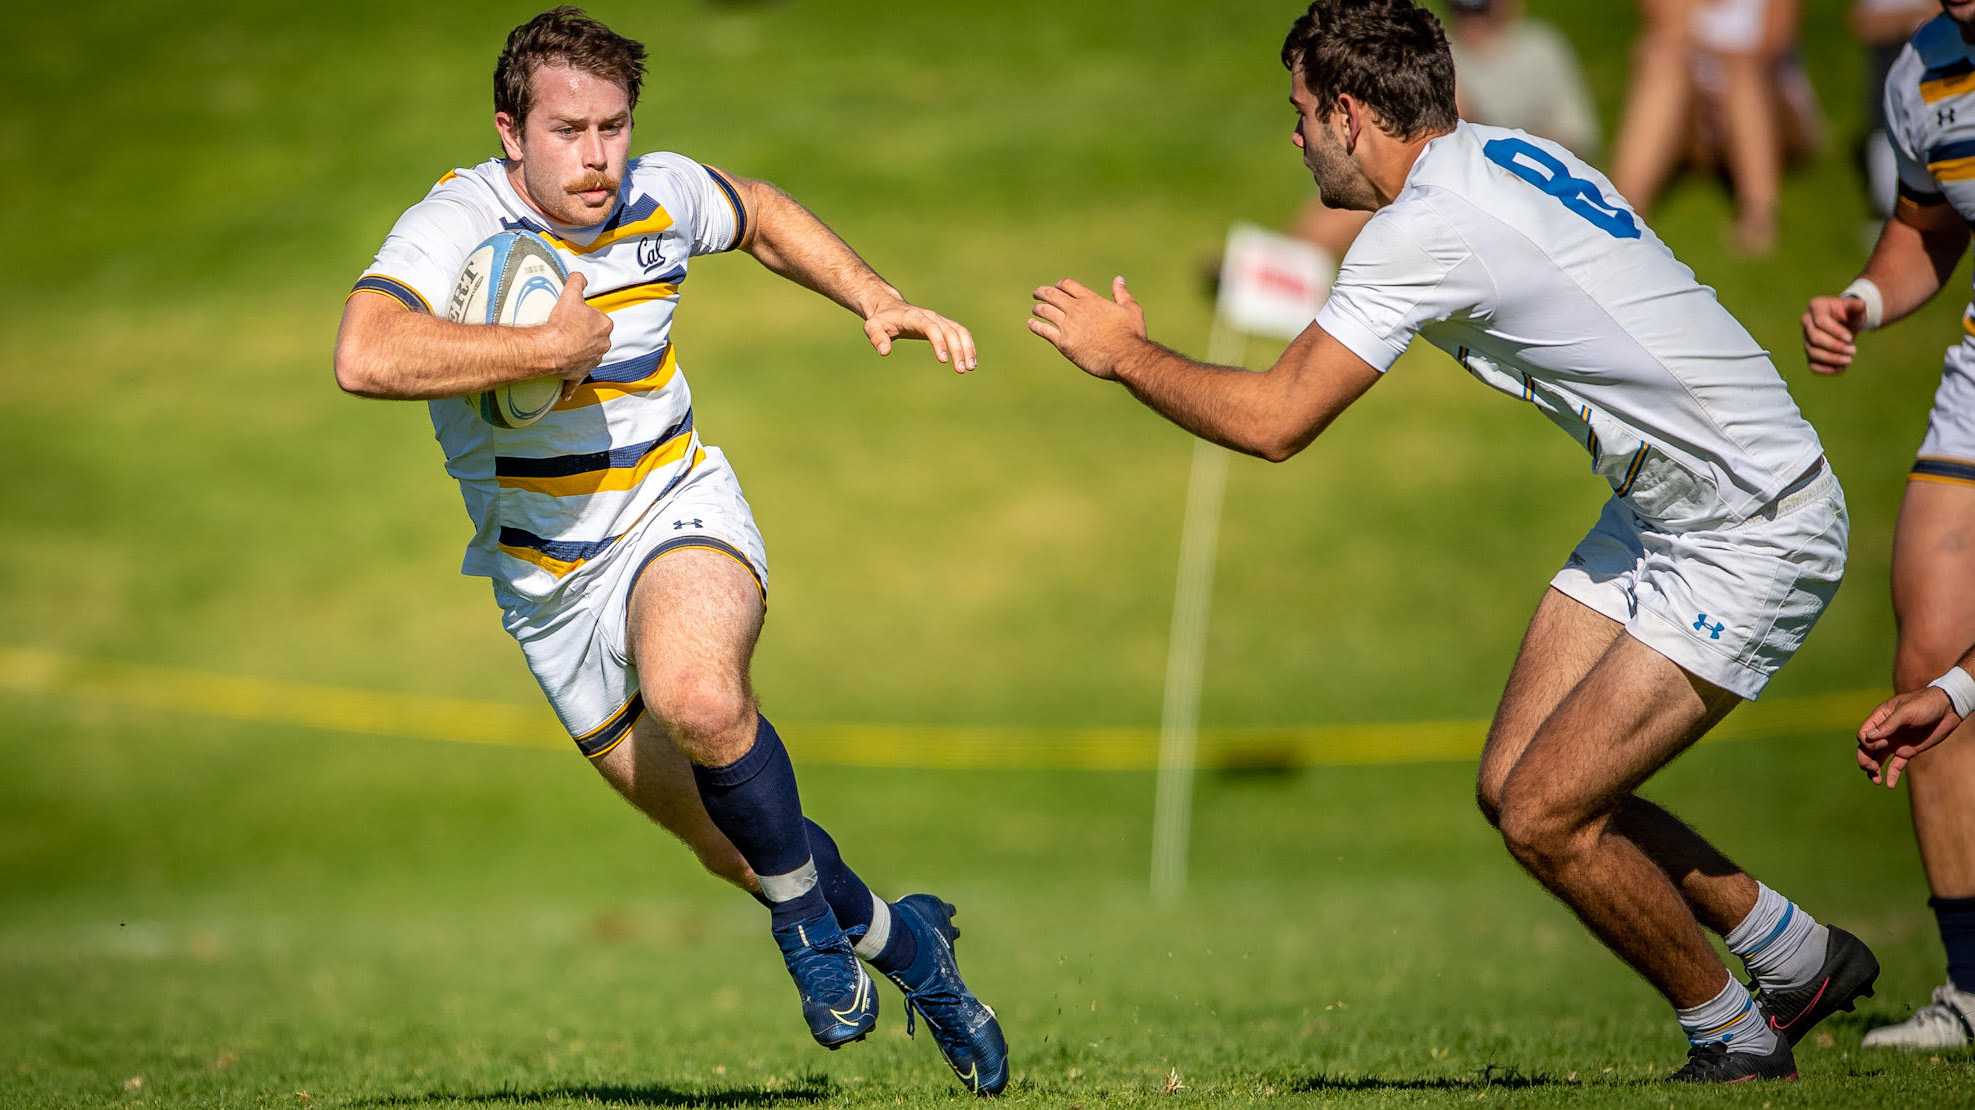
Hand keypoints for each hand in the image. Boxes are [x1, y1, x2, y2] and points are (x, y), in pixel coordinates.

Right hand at [542, 272, 614, 385]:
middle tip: (566, 329)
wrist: (552, 348)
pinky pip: (576, 380)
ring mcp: (592, 361)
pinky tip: (567, 391)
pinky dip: (571, 385)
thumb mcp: (571, 295)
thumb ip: (578, 282)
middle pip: (593, 337)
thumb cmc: (564, 323)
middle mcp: (602, 345)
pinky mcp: (579, 374)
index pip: (598, 318)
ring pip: (586, 355)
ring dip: (577, 353)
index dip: (585, 315)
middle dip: (583, 334)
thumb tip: (580, 276)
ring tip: (562, 346)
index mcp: (604, 326)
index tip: (574, 315)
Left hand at [863, 299, 977, 371]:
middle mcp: (930, 316)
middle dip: (958, 349)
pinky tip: (971, 361)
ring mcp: (939, 320)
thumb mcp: (872, 327)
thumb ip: (877, 338)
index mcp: (915, 317)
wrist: (889, 308)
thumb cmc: (881, 320)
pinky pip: (960, 333)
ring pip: (959, 331)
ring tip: (970, 368)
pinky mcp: (943, 324)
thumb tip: (884, 352)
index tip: (944, 360)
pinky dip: (968, 345)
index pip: (931, 328)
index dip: (939, 342)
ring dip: (967, 348)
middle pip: (950, 330)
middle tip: (962, 370)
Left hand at [1028, 277, 1147, 380]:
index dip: (1060, 285)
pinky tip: (1031, 324)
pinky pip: (1043, 330)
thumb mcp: (1131, 309)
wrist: (1126, 356)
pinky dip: (1035, 325)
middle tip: (1037, 294)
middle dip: (1042, 293)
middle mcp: (1076, 309)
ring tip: (1035, 309)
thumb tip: (1119, 279)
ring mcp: (1068, 326)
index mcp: (1091, 299)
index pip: (1068, 285)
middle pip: (1052, 295)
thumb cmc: (1131, 334)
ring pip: (1045, 311)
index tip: (1056, 287)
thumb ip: (1122, 294)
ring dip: (1038, 308)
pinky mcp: (1064, 343)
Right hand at [1801, 295, 1865, 375]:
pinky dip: (1827, 369)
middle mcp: (1806, 322)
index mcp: (1816, 306)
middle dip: (1835, 347)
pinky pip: (1813, 365)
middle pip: (1814, 338)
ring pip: (1813, 353)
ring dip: (1832, 359)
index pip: (1820, 321)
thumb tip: (1860, 304)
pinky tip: (1842, 368)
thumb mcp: (1856, 308)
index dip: (1835, 332)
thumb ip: (1857, 305)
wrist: (1847, 325)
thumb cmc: (1850, 314)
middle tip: (1853, 351)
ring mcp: (1806, 339)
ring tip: (1849, 360)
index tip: (1850, 339)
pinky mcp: (1809, 353)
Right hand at [1856, 686, 1961, 787]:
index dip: (1868, 743)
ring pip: (1878, 759)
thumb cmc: (1925, 704)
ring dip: (1874, 770)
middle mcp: (1884, 732)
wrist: (1948, 709)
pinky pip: (1895, 765)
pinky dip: (1891, 775)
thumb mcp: (1906, 712)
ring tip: (1876, 781)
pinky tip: (1890, 785)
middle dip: (1865, 760)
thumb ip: (1888, 725)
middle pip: (1866, 749)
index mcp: (1879, 718)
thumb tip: (1868, 737)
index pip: (1864, 735)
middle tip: (1871, 769)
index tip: (1883, 744)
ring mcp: (1895, 742)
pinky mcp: (1907, 751)